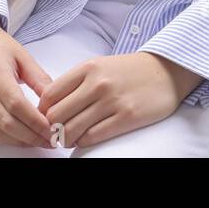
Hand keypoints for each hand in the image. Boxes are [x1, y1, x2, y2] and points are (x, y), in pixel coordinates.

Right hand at [0, 14, 55, 148]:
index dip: (35, 121)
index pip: (16, 104)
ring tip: (36, 141)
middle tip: (50, 140)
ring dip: (16, 141)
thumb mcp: (23, 56)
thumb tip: (56, 102)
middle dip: (30, 136)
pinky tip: (7, 137)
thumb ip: (39, 78)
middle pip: (5, 122)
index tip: (52, 128)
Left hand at [35, 53, 203, 148]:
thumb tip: (49, 105)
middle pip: (57, 115)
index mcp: (88, 68)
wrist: (166, 71)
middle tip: (56, 132)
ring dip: (66, 138)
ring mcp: (112, 101)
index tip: (47, 117)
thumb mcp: (100, 66)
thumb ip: (76, 82)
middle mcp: (98, 84)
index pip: (49, 95)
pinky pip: (92, 137)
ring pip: (72, 129)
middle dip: (52, 128)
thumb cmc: (129, 71)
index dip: (42, 110)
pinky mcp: (126, 117)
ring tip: (69, 138)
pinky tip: (85, 138)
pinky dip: (83, 142)